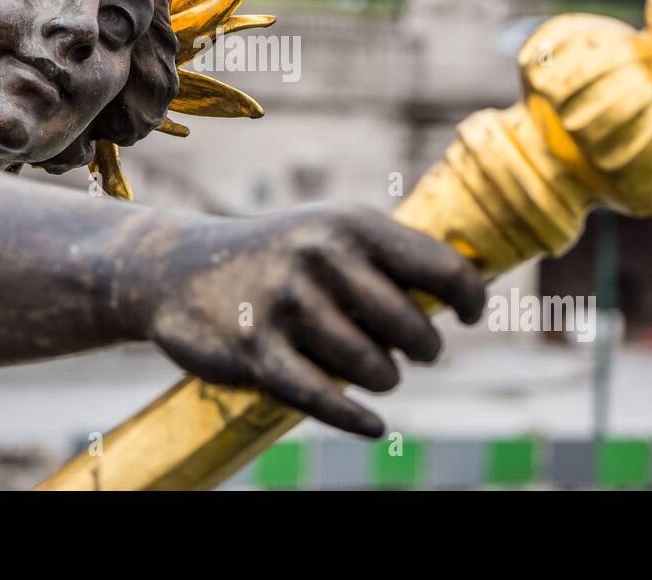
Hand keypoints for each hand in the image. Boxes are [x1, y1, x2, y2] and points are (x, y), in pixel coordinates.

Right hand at [137, 203, 484, 436]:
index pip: (444, 269)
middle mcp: (322, 256)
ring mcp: (287, 304)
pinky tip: (372, 426)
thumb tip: (471, 292)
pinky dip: (356, 419)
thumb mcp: (333, 232)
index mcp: (352, 225)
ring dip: (382, 380)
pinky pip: (326, 400)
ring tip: (371, 370)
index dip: (469, 300)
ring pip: (375, 371)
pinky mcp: (256, 351)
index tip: (466, 317)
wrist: (180, 269)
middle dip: (420, 350)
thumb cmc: (280, 255)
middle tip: (410, 352)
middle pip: (414, 330)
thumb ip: (394, 257)